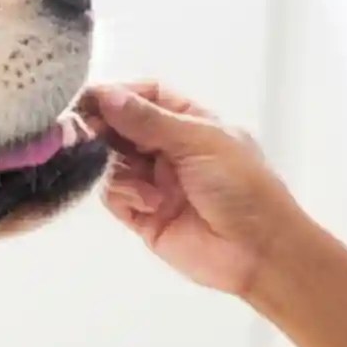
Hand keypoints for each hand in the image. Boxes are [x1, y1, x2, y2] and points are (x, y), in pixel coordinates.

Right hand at [83, 82, 305, 296]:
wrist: (260, 252)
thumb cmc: (242, 186)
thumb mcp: (199, 141)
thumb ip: (149, 120)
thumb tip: (107, 94)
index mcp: (190, 123)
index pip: (146, 97)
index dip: (118, 95)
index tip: (89, 98)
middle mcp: (170, 150)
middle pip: (123, 128)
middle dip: (105, 128)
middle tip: (85, 131)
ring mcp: (155, 183)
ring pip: (114, 162)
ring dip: (115, 164)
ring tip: (132, 173)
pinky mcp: (145, 217)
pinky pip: (116, 196)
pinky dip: (124, 194)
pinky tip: (147, 202)